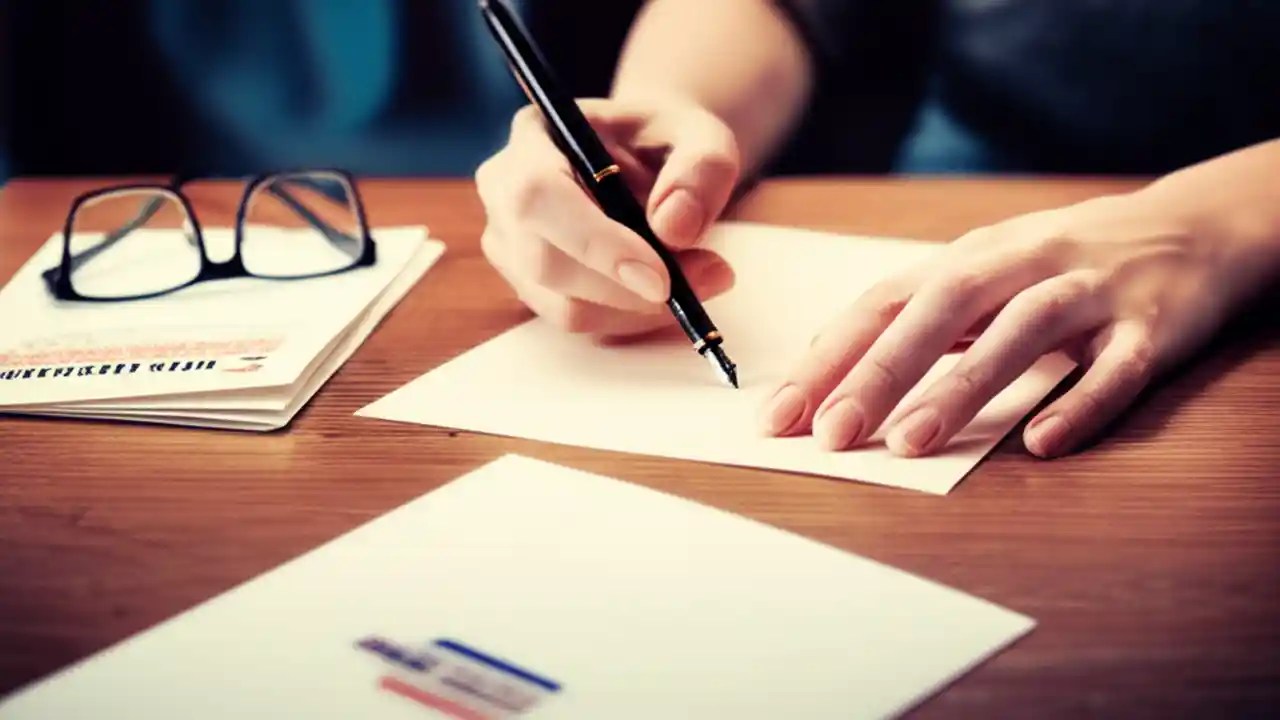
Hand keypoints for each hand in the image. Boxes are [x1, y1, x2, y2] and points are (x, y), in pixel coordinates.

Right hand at [475, 98, 740, 336]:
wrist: (647, 158)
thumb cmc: (665, 140)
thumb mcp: (700, 134)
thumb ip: (700, 169)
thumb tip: (674, 227)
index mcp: (535, 135)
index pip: (538, 196)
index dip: (594, 243)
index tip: (660, 278)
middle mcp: (504, 190)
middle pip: (543, 262)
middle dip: (628, 288)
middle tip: (710, 275)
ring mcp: (510, 243)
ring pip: (563, 305)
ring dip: (639, 308)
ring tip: (704, 278)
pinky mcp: (530, 284)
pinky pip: (579, 319)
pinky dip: (633, 317)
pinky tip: (672, 293)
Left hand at [760, 186, 1279, 458]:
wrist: (1188, 226)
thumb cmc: (1058, 262)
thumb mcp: (981, 273)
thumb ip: (913, 314)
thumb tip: (825, 356)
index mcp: (969, 257)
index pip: (885, 302)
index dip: (829, 357)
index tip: (779, 414)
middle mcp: (1022, 265)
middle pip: (942, 310)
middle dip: (880, 371)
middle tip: (831, 433)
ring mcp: (1088, 292)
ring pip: (1020, 333)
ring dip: (963, 387)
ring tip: (910, 444)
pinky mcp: (1153, 326)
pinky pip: (1117, 368)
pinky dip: (1081, 404)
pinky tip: (1042, 443)